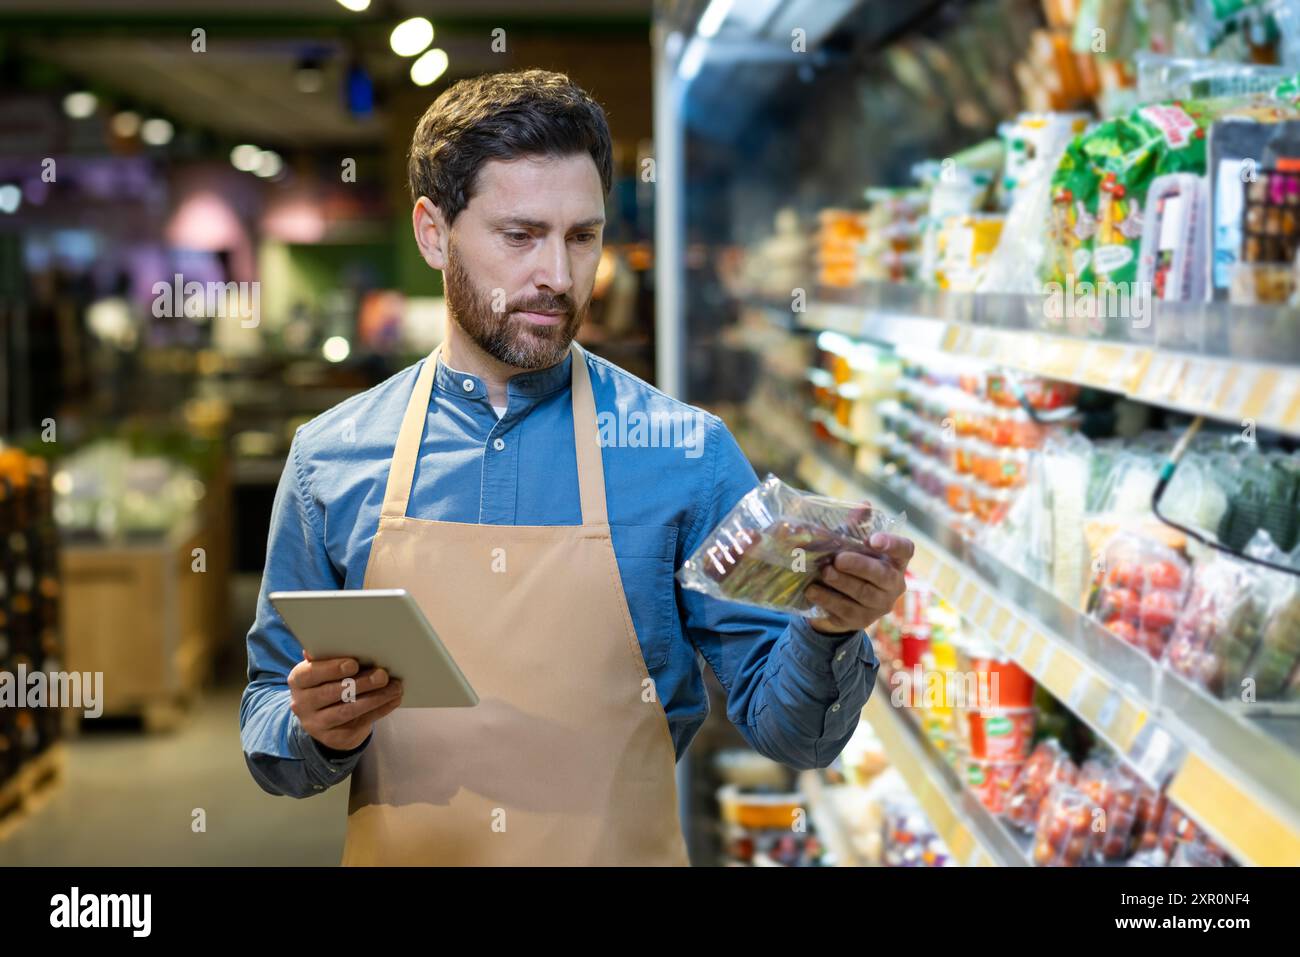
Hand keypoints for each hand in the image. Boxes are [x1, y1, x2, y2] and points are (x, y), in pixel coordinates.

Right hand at [288, 654, 403, 751]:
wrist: (322, 719)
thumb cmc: (327, 683)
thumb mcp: (322, 669)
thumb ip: (328, 656)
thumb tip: (336, 640)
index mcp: (298, 680)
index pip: (310, 674)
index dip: (331, 669)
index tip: (353, 664)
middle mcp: (302, 704)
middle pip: (332, 693)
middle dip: (361, 684)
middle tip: (382, 675)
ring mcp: (317, 724)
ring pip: (347, 711)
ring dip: (375, 698)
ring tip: (395, 687)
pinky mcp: (335, 738)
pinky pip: (360, 723)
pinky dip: (380, 710)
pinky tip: (394, 699)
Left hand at [805, 532, 913, 634]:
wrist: (835, 603)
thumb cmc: (849, 565)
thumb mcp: (850, 544)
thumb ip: (856, 526)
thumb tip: (864, 504)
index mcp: (895, 561)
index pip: (905, 550)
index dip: (892, 544)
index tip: (872, 540)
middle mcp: (893, 585)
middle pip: (882, 575)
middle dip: (859, 566)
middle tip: (838, 559)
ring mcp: (879, 606)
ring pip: (863, 594)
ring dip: (841, 582)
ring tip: (823, 571)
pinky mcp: (860, 621)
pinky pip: (845, 610)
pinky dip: (827, 599)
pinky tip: (813, 590)